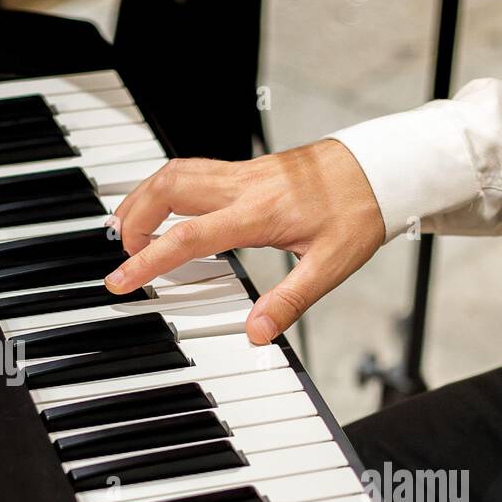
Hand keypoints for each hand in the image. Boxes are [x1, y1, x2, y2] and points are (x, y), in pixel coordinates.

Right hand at [104, 140, 384, 342]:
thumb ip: (290, 301)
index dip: (149, 260)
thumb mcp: (331, 266)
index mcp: (258, 214)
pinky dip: (167, 186)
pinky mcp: (249, 168)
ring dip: (145, 197)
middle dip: (134, 219)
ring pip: (175, 172)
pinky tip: (167, 206)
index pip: (188, 237)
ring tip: (130, 229)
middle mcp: (243, 186)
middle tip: (124, 257)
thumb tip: (257, 333)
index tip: (123, 280)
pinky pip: (194, 170)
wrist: (379, 169)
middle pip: (167, 190)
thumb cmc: (358, 212)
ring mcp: (244, 173)